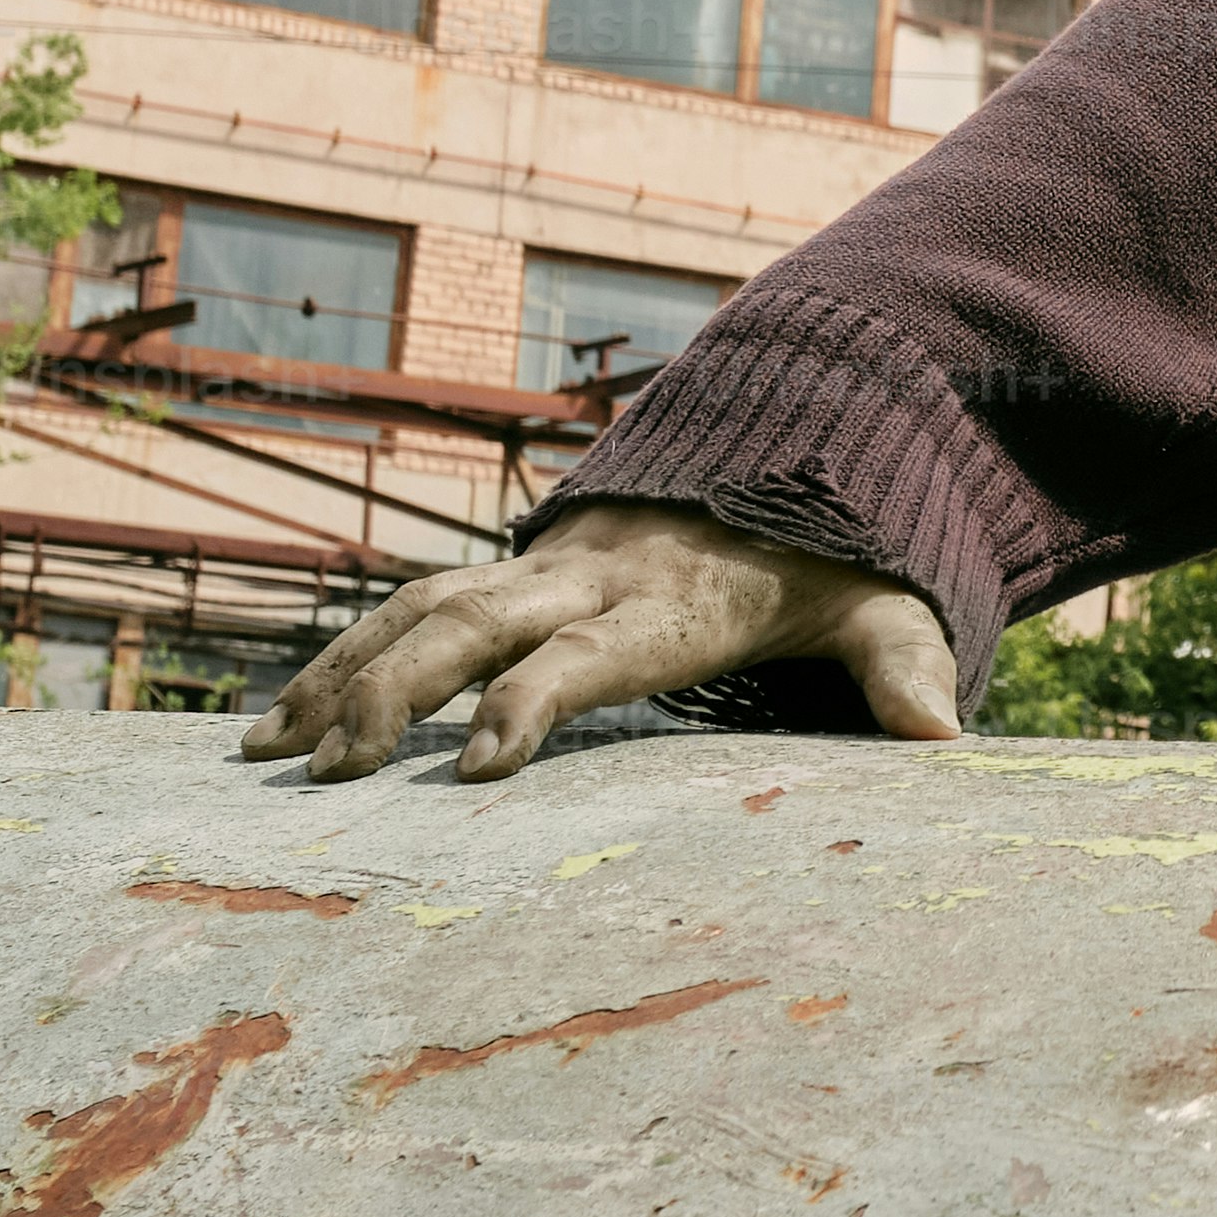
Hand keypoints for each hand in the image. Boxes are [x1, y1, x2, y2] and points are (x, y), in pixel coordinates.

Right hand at [237, 504, 962, 779]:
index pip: (588, 653)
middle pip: (473, 626)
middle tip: (331, 772)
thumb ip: (902, 661)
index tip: (477, 766)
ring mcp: (538, 571)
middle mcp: (588, 578)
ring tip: (269, 753)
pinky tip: (280, 723)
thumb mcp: (877, 599)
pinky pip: (406, 610)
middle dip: (395, 691)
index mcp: (668, 601)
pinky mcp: (508, 575)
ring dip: (342, 677)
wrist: (780, 445)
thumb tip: (946, 732)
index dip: (533, 702)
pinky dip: (340, 659)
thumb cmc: (824, 557)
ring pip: (419, 612)